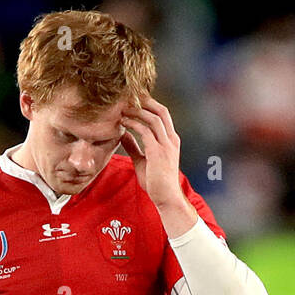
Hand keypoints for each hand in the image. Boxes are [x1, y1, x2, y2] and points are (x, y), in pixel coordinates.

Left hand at [120, 95, 191, 220]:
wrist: (166, 198)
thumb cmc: (156, 182)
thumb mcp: (143, 160)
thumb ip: (134, 146)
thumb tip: (123, 135)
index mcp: (170, 139)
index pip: (162, 114)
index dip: (149, 104)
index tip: (134, 100)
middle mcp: (171, 139)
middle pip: (161, 111)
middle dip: (145, 101)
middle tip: (129, 96)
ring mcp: (166, 145)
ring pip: (153, 118)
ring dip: (137, 111)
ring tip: (123, 108)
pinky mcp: (158, 153)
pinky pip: (146, 132)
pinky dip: (134, 125)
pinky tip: (123, 123)